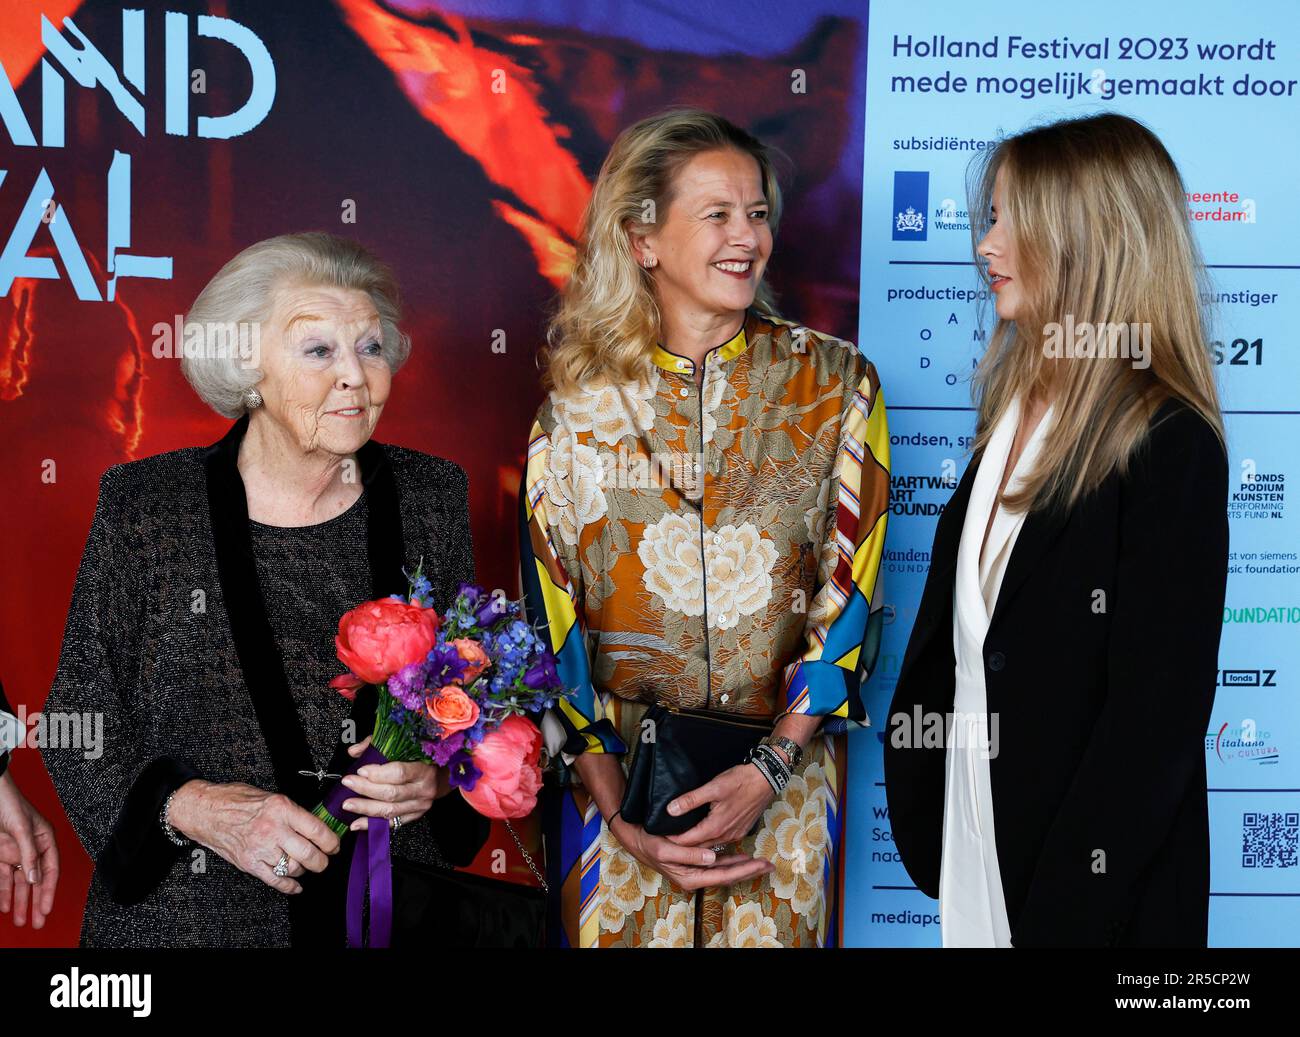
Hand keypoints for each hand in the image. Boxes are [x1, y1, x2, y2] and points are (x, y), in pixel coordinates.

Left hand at [0, 772, 59, 928]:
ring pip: (19, 883)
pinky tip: (4, 905)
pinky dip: (3, 892)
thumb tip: (35, 878)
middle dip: (35, 902)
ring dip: (18, 901)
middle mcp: (31, 848)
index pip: (50, 870)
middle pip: (35, 881)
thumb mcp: (23, 828)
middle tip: (37, 921)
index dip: (48, 891)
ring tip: (20, 919)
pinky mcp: (1, 854)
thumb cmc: (9, 802)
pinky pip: (3, 877)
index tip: (45, 908)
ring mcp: (15, 852)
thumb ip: (29, 854)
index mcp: (45, 839)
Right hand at [168, 780, 340, 894]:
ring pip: (293, 868)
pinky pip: (275, 881)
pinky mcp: (249, 863)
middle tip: (324, 860)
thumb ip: (292, 813)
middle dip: (321, 861)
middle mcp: (272, 829)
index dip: (331, 842)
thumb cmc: (237, 800)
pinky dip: (289, 886)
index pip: (317, 830)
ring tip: (304, 865)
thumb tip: (316, 825)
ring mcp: (260, 848)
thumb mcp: (271, 797)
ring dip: (303, 870)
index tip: (334, 846)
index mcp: (282, 809)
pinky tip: (295, 885)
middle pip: (308, 854)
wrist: (206, 811)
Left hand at [338, 735, 445, 832]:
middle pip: (392, 793)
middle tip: (348, 783)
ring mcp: (420, 806)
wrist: (445, 775)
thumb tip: (354, 751)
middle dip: (366, 789)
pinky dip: (371, 825)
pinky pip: (391, 823)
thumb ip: (377, 746)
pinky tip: (356, 823)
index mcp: (424, 769)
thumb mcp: (404, 747)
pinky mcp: (414, 816)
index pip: (399, 773)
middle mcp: (423, 789)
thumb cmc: (423, 758)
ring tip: (347, 804)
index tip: (360, 770)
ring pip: (389, 810)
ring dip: (365, 808)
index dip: (378, 773)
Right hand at [611, 813, 773, 891]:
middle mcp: (695, 876)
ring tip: (761, 862)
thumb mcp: (666, 849)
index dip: (744, 870)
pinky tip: (741, 856)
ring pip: (725, 870)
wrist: (636, 838)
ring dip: (743, 866)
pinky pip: (718, 864)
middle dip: (749, 870)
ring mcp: (695, 870)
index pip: (723, 876)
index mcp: (690, 877)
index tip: (760, 864)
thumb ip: (689, 855)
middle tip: (769, 865)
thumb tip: (712, 858)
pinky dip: (731, 860)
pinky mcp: (695, 861)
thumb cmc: (648, 843)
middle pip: (728, 876)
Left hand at [663, 762, 777, 848]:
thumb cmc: (740, 780)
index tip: (659, 838)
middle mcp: (726, 836)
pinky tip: (702, 834)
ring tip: (681, 838)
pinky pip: (721, 841)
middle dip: (683, 846)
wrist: (766, 778)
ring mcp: (735, 835)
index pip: (689, 841)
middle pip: (699, 848)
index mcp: (716, 827)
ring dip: (696, 845)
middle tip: (666, 840)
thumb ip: (691, 800)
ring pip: (711, 846)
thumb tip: (670, 810)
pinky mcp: (741, 831)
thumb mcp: (713, 787)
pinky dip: (709, 841)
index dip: (673, 840)